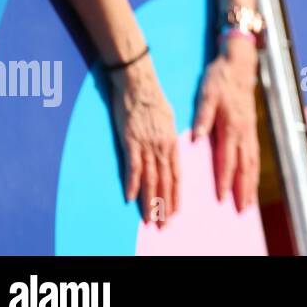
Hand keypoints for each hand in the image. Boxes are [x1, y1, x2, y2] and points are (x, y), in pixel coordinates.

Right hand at [110, 56, 179, 227]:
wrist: (139, 83)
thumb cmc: (153, 99)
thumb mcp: (168, 119)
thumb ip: (169, 138)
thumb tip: (172, 151)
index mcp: (172, 141)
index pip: (176, 174)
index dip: (176, 194)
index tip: (175, 211)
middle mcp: (162, 146)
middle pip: (164, 180)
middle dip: (164, 204)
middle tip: (163, 223)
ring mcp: (146, 144)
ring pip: (150, 177)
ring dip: (150, 200)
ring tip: (149, 218)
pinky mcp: (130, 140)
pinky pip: (133, 166)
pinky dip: (133, 182)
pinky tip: (132, 197)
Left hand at [192, 40, 259, 210]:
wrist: (240, 63)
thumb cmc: (220, 79)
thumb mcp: (206, 95)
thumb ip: (202, 117)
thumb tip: (195, 138)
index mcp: (230, 125)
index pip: (227, 159)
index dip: (223, 180)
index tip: (220, 199)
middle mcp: (243, 131)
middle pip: (245, 166)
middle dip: (242, 190)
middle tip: (241, 210)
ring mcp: (250, 129)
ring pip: (252, 162)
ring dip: (251, 184)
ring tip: (249, 202)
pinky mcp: (251, 126)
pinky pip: (255, 153)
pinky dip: (254, 170)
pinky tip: (252, 178)